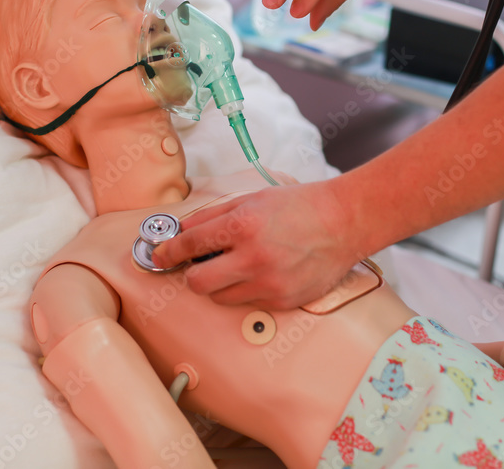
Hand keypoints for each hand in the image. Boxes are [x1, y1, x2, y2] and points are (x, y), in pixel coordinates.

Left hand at [151, 180, 361, 308]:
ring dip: (221, 284)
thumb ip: (212, 217)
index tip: (160, 256)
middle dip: (191, 275)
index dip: (168, 251)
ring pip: (221, 298)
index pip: (189, 245)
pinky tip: (263, 272)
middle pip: (197, 283)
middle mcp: (253, 258)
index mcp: (242, 226)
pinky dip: (247, 290)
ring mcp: (269, 283)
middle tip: (197, 266)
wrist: (343, 222)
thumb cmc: (298, 206)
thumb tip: (180, 233)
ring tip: (238, 265)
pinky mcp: (283, 301)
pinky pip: (248, 304)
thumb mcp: (251, 199)